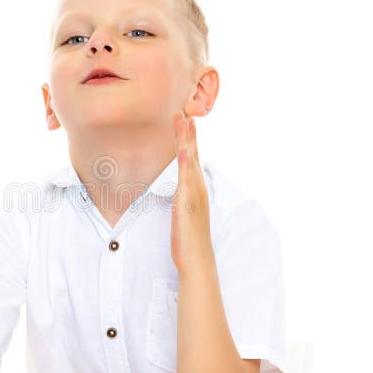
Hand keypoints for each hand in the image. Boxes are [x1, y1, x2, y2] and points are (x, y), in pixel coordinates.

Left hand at [170, 111, 212, 271]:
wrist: (196, 260)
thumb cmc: (187, 239)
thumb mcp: (182, 214)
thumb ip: (179, 201)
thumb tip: (174, 193)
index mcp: (194, 190)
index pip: (190, 160)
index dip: (186, 141)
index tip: (182, 122)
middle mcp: (197, 189)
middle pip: (192, 155)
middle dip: (188, 134)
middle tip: (182, 112)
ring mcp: (195, 195)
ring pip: (190, 162)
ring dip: (188, 141)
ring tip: (185, 122)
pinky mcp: (188, 204)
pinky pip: (186, 180)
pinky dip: (185, 164)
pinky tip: (182, 150)